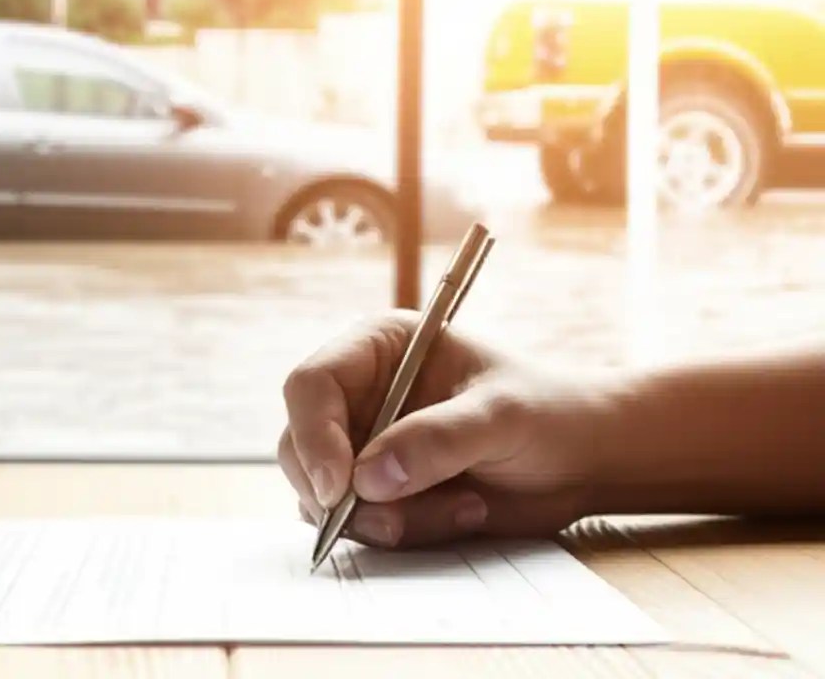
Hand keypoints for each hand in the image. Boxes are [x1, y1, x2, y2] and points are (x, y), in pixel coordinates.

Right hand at [279, 313, 617, 549]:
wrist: (581, 461)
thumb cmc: (548, 414)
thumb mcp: (502, 417)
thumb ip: (438, 440)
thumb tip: (369, 478)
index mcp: (379, 348)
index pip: (311, 385)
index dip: (315, 435)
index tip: (339, 488)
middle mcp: (359, 395)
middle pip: (300, 445)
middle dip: (342, 492)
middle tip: (394, 521)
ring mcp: (363, 446)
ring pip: (323, 495)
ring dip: (385, 517)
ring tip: (462, 507)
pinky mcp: (375, 492)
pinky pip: (356, 525)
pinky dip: (401, 533)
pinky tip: (460, 513)